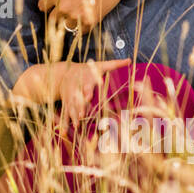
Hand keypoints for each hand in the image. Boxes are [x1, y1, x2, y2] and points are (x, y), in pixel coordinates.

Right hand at [10, 58, 130, 113]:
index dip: (87, 90)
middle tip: (82, 114)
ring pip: (71, 108)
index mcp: (85, 80)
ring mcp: (70, 98)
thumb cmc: (86, 70)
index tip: (88, 95)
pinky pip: (65, 114)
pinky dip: (64, 123)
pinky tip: (65, 132)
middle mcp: (76, 90)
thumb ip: (114, 64)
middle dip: (79, 106)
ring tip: (77, 124)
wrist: (63, 74)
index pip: (86, 85)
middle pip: (78, 98)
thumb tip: (129, 60)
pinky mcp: (66, 105)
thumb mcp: (99, 65)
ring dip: (73, 116)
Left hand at [37, 0, 132, 32]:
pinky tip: (87, 18)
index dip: (46, 7)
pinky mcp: (89, 22)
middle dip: (57, 17)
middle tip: (64, 13)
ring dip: (71, 22)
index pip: (42, 7)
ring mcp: (75, 16)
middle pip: (52, 19)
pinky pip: (81, 31)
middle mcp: (62, 7)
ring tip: (79, 14)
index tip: (49, 7)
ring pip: (67, 26)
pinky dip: (83, 26)